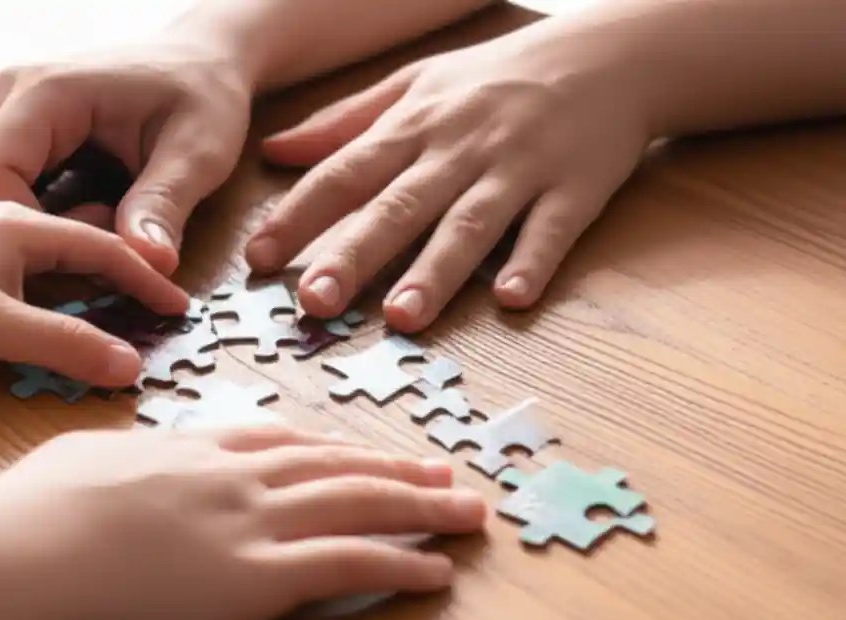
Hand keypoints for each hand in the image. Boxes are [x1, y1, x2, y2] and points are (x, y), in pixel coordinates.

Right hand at [0, 41, 253, 274]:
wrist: (201, 61)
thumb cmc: (203, 97)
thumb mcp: (197, 153)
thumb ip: (165, 204)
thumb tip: (149, 265)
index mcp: (45, 92)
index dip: (19, 231)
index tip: (73, 260)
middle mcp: (7, 96)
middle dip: (2, 238)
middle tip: (64, 266)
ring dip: (3, 232)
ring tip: (64, 251)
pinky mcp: (6, 131)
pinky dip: (9, 220)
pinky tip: (55, 236)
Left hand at [0, 200, 186, 385]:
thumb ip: (66, 347)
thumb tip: (130, 367)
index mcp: (19, 224)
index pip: (102, 247)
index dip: (144, 277)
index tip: (178, 305)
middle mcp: (0, 223)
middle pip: (77, 246)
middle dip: (118, 277)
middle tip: (152, 310)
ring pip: (46, 265)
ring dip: (81, 290)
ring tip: (113, 317)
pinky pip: (19, 281)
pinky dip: (48, 300)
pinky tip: (49, 322)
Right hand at [0, 426, 485, 619]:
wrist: (25, 550)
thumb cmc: (31, 511)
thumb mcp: (80, 461)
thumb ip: (121, 458)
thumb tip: (125, 459)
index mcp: (189, 449)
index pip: (278, 441)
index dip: (330, 445)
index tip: (362, 448)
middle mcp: (233, 477)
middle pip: (333, 465)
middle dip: (394, 467)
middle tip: (444, 471)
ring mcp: (250, 524)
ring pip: (357, 504)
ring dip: (420, 506)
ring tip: (466, 509)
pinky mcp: (257, 580)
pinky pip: (347, 567)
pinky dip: (400, 565)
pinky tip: (437, 571)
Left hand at [246, 29, 649, 330]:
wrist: (611, 51)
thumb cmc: (498, 76)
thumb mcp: (414, 83)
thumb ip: (344, 122)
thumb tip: (273, 151)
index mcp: (413, 124)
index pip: (344, 172)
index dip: (298, 214)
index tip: (257, 257)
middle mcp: (459, 148)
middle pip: (398, 205)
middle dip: (353, 254)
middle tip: (314, 300)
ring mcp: (518, 169)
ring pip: (469, 225)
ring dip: (435, 272)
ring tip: (402, 318)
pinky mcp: (575, 188)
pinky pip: (551, 230)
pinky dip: (532, 261)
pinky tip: (512, 298)